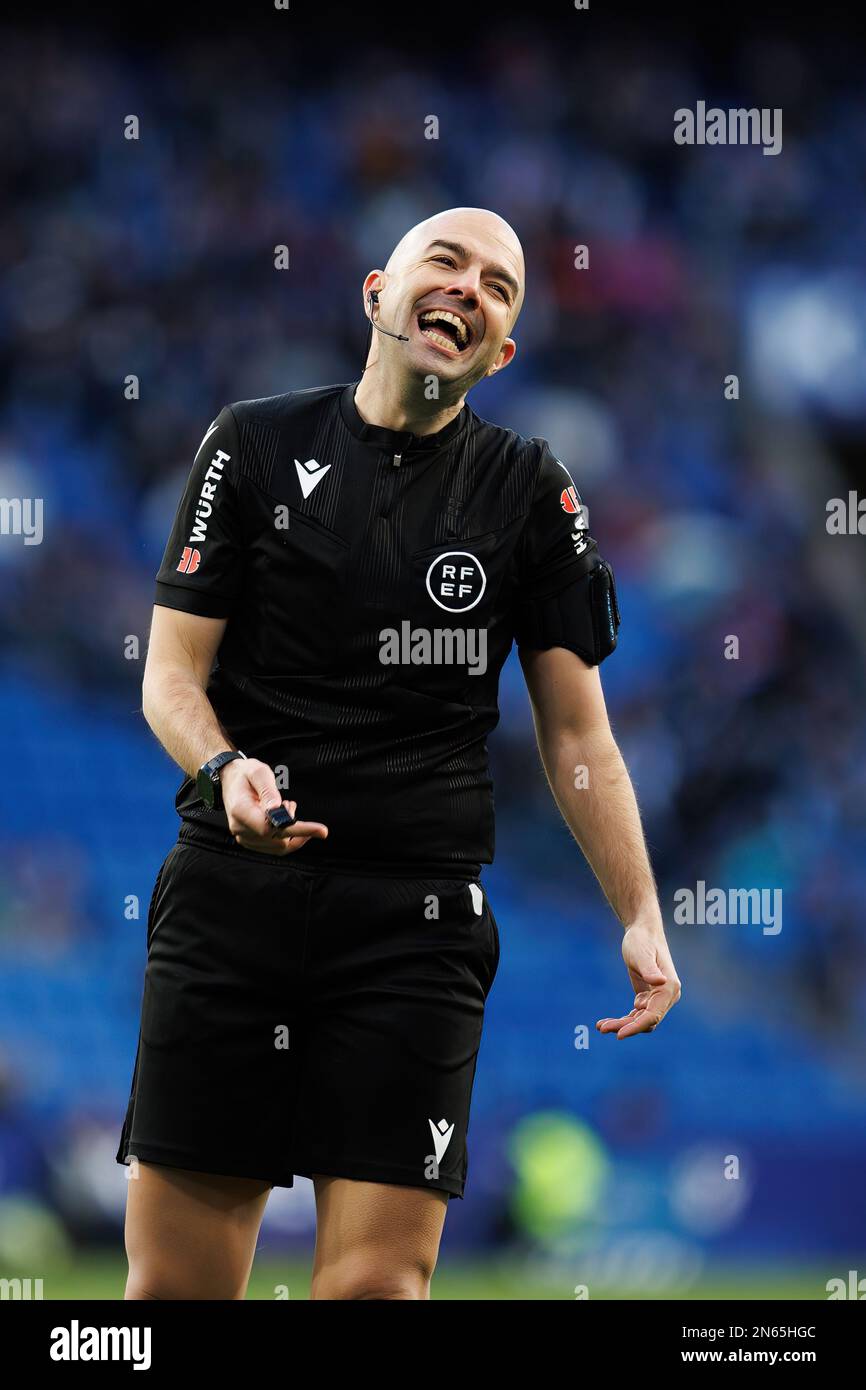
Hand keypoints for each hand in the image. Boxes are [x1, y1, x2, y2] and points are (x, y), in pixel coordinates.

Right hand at [220, 757, 327, 855]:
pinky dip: (288, 837)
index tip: (321, 830)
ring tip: (286, 808)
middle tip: (291, 804)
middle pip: (278, 840)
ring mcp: (244, 838)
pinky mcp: (251, 842)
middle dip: (296, 825)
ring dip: (292, 831)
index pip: (271, 828)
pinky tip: (285, 820)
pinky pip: (275, 848)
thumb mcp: (258, 772)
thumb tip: (278, 809)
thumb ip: (269, 790)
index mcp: (240, 811)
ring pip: (279, 847)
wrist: (231, 780)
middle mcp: (240, 829)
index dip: (297, 829)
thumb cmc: (246, 774)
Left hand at [596, 923, 680, 1039]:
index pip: (653, 1015)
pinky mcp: (648, 997)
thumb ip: (649, 969)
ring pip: (641, 1020)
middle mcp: (667, 996)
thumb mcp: (641, 954)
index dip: (636, 1027)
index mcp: (669, 987)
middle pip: (646, 1021)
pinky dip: (624, 1019)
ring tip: (601, 1026)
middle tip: (601, 1028)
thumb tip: (660, 982)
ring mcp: (659, 998)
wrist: (642, 931)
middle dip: (625, 1027)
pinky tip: (607, 1021)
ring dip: (622, 1025)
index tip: (619, 1034)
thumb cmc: (642, 940)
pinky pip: (637, 1015)